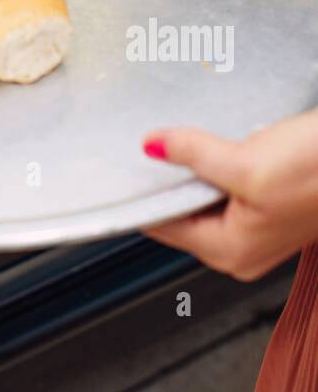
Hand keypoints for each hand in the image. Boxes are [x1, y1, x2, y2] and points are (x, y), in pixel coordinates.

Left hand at [142, 110, 317, 279]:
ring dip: (195, 168)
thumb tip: (152, 146)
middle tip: (152, 143)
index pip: (164, 226)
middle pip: (182, 211)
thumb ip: (193, 155)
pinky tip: (220, 141)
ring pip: (204, 194)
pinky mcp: (272, 202)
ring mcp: (259, 225)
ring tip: (185, 140)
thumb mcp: (246, 162)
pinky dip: (218, 162)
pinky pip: (227, 183)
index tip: (118, 168)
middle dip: (169, 179)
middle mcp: (242, 247)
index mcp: (231, 251)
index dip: (142, 195)